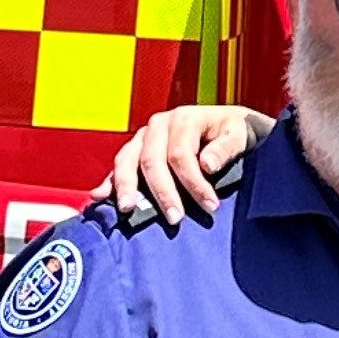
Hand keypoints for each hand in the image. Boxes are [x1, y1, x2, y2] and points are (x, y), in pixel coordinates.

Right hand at [103, 102, 266, 224]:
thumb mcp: (239, 134)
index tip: (210, 206)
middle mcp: (158, 125)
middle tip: (175, 219)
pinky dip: (109, 181)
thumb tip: (207, 165)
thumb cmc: (233, 132)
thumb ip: (226, 147)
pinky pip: (118, 165)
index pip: (181, 155)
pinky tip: (100, 196)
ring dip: (127, 187)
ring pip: (127, 161)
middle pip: (152, 161)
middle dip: (163, 193)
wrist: (225, 125)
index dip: (194, 183)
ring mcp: (143, 137)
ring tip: (128, 209)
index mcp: (183, 118)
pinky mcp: (135, 150)